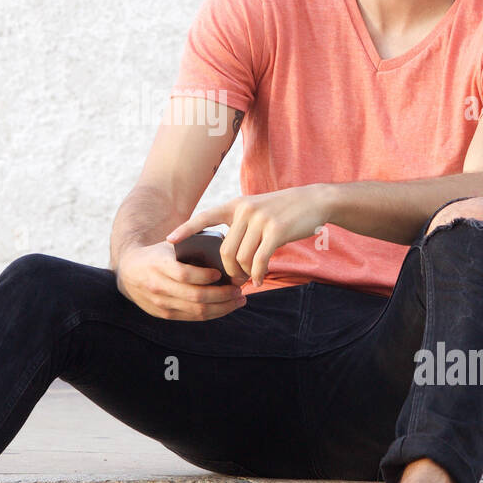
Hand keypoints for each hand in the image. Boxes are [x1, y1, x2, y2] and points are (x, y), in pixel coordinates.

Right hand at [115, 240, 246, 320]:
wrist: (129, 272)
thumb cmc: (157, 255)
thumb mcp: (169, 246)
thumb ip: (191, 246)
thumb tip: (225, 246)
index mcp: (159, 265)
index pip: (184, 274)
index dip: (205, 276)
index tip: (221, 273)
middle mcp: (158, 286)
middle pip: (196, 296)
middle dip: (222, 295)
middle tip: (239, 289)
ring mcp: (161, 303)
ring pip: (197, 311)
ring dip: (223, 307)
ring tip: (239, 299)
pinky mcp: (164, 315)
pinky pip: (193, 317)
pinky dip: (213, 313)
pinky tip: (226, 307)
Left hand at [164, 185, 330, 287]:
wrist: (313, 201)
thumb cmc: (282, 210)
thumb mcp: (256, 209)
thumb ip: (239, 224)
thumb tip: (225, 254)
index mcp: (235, 205)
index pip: (204, 217)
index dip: (185, 229)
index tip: (169, 241)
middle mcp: (244, 210)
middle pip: (224, 250)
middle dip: (228, 270)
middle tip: (234, 280)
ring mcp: (260, 220)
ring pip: (241, 258)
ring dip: (244, 273)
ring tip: (249, 278)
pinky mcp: (276, 231)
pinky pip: (259, 261)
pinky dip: (258, 274)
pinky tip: (260, 280)